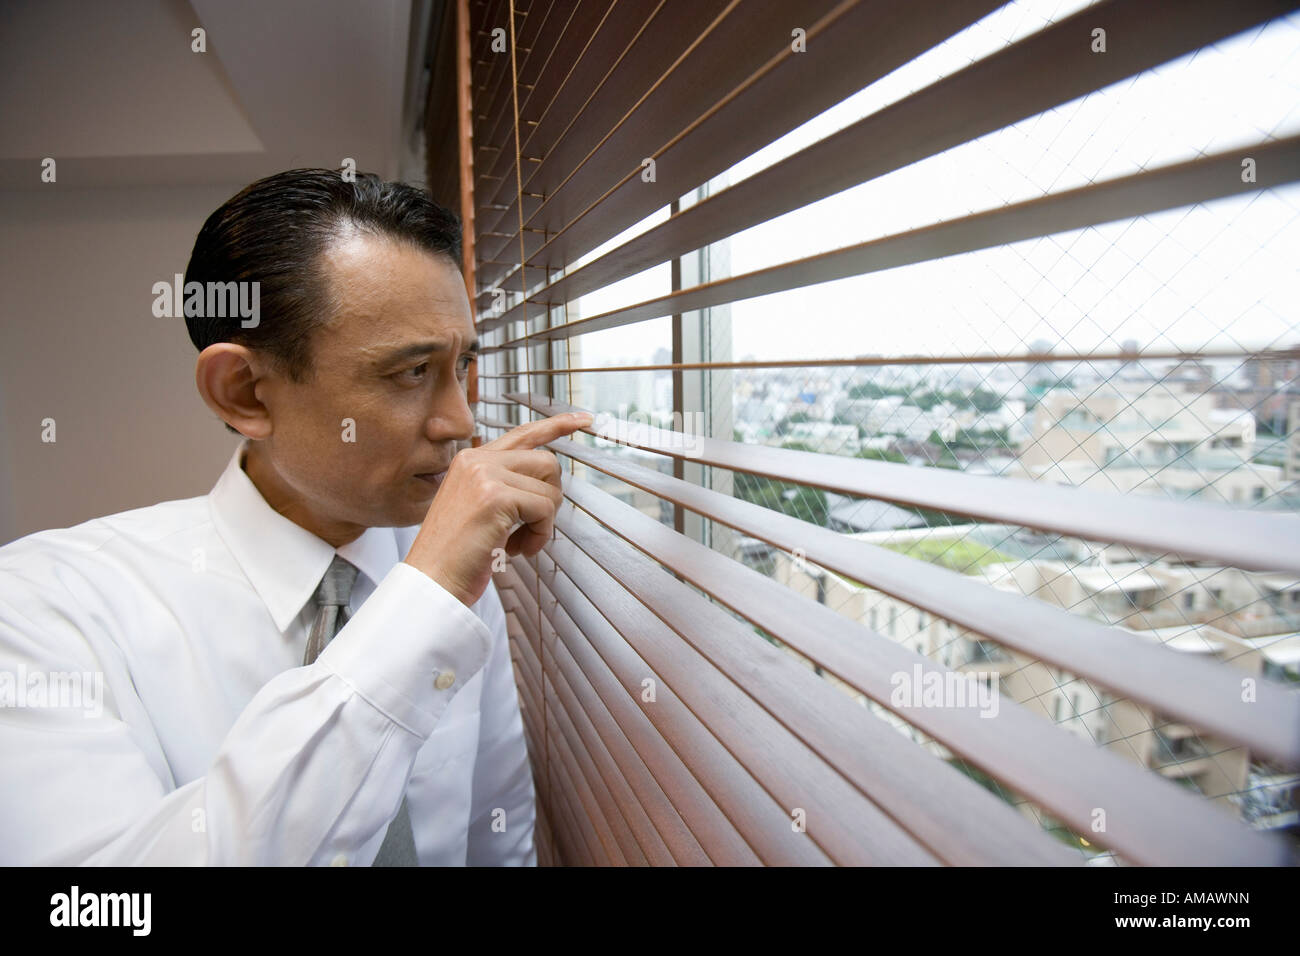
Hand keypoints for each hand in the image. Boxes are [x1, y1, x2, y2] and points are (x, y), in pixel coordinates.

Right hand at [403, 412, 591, 606]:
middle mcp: (477, 460)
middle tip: (530, 528)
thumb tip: (549, 482)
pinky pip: (545, 509)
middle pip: (547, 463)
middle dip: (550, 499)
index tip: (585, 418)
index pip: (523, 434)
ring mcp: (485, 475)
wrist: (431, 581)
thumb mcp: (478, 510)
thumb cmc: (457, 554)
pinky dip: (539, 535)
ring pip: (550, 489)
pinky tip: (515, 550)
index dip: (557, 425)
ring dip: (543, 523)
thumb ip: (505, 487)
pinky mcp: (496, 497)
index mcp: (471, 460)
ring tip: (518, 543)